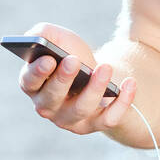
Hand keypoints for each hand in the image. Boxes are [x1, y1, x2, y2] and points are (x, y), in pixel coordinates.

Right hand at [17, 22, 138, 133]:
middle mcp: (48, 107)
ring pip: (81, 109)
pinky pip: (108, 119)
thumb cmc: (71, 54)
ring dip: (94, 88)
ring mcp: (71, 119)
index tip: (49, 59)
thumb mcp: (58, 38)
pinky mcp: (95, 124)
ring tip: (105, 67)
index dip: (37, 72)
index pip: (29, 82)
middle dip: (63, 79)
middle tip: (74, 60)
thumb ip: (43, 34)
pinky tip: (129, 83)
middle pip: (52, 98)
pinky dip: (121, 102)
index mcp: (33, 85)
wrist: (94, 72)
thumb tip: (41, 38)